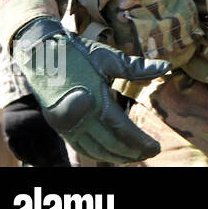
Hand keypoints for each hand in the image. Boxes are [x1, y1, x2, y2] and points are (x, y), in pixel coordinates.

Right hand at [13, 18, 170, 164]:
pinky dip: (96, 153)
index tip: (156, 147)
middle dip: (132, 152)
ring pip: (93, 150)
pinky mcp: (58, 125)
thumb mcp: (109, 58)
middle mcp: (78, 117)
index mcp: (94, 101)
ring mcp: (65, 124)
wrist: (40, 52)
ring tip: (133, 156)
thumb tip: (167, 66)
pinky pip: (79, 147)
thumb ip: (138, 67)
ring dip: (114, 156)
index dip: (140, 143)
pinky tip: (108, 153)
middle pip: (110, 144)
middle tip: (150, 153)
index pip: (122, 131)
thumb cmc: (78, 53)